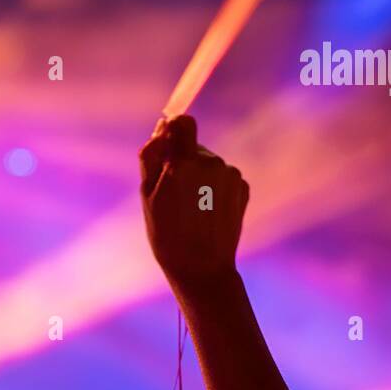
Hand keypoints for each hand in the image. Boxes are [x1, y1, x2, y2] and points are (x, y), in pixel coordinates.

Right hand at [139, 115, 247, 293]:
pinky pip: (223, 177)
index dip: (173, 129)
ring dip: (198, 176)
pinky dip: (214, 188)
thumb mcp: (146, 194)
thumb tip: (162, 128)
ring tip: (191, 208)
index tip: (167, 143)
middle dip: (182, 162)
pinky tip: (207, 211)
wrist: (202, 267)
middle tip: (173, 195)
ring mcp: (231, 175)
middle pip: (194, 147)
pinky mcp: (244, 187)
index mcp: (185, 163)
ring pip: (209, 163)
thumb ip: (151, 155)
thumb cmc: (166, 233)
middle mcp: (213, 163)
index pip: (183, 122)